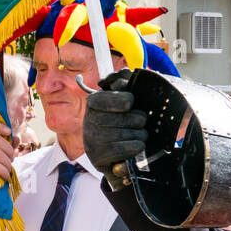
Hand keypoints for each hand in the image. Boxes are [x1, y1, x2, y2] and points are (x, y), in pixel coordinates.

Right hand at [82, 71, 145, 185]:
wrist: (112, 156)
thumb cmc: (119, 122)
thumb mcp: (121, 100)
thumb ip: (123, 83)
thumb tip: (127, 72)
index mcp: (93, 103)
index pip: (105, 99)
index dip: (122, 100)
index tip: (130, 102)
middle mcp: (90, 121)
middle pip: (127, 117)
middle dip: (138, 119)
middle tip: (137, 122)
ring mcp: (93, 141)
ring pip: (132, 133)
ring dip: (140, 134)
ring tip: (134, 134)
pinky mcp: (99, 157)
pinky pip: (129, 148)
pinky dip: (137, 146)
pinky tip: (134, 146)